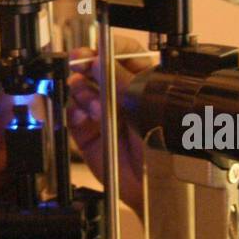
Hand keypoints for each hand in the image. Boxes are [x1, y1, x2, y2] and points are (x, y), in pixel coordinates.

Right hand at [67, 35, 151, 216]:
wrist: (156, 189)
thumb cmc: (166, 151)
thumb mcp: (146, 108)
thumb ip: (121, 82)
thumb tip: (99, 61)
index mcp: (144, 84)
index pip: (123, 55)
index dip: (106, 50)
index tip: (92, 51)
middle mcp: (122, 96)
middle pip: (96, 70)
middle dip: (87, 68)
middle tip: (81, 67)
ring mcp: (104, 115)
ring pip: (81, 90)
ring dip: (83, 92)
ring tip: (94, 105)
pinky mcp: (88, 135)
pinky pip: (72, 116)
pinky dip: (73, 112)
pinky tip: (84, 115)